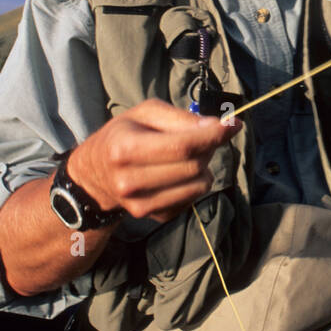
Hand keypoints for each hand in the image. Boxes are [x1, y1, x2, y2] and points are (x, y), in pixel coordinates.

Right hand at [68, 99, 241, 223]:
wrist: (96, 175)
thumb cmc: (123, 135)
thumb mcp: (144, 113)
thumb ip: (180, 118)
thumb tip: (216, 126)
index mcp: (126, 149)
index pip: (182, 146)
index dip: (214, 135)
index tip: (234, 124)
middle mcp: (131, 181)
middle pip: (194, 167)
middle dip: (208, 148)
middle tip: (204, 137)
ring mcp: (142, 204)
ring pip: (199, 186)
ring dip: (204, 168)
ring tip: (187, 156)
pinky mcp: (155, 217)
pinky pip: (193, 199)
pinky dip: (194, 183)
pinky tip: (177, 174)